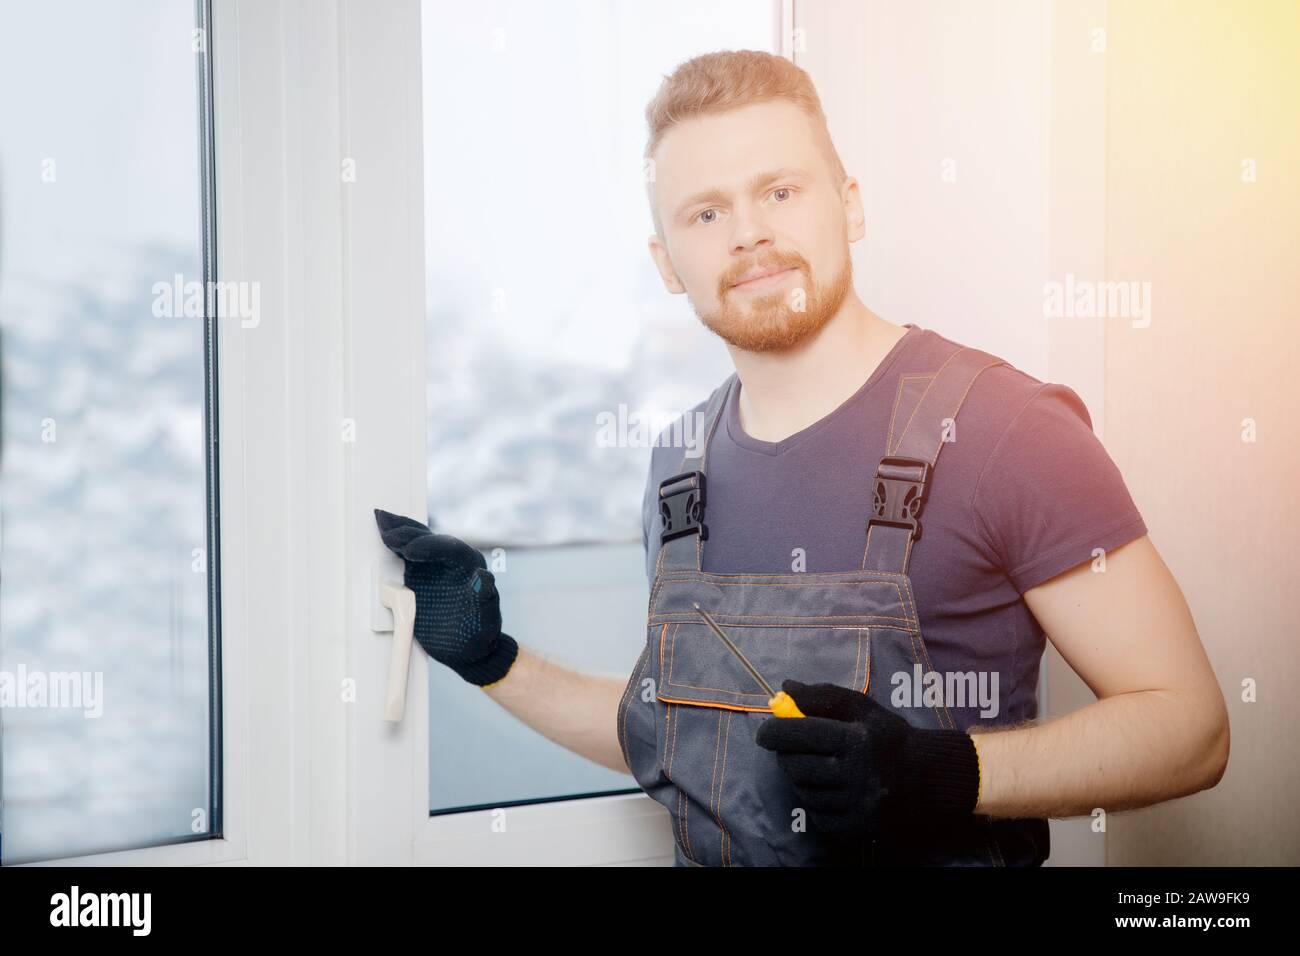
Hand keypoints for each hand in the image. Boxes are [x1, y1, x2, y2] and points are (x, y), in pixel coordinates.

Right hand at [374, 509, 517, 686]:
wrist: (468, 646)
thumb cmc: (479, 632)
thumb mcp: (485, 619)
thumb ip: (484, 598)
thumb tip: (483, 577)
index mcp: (470, 566)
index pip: (450, 548)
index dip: (430, 547)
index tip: (411, 552)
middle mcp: (452, 561)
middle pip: (430, 540)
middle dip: (410, 534)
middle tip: (388, 535)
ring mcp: (434, 565)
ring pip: (416, 540)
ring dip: (399, 531)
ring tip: (381, 520)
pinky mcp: (419, 574)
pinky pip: (405, 553)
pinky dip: (393, 542)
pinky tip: (383, 532)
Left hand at [755, 679, 979, 837]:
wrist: (929, 779)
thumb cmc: (889, 737)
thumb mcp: (862, 708)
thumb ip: (822, 696)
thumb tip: (784, 688)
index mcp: (857, 739)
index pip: (800, 734)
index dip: (774, 732)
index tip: (766, 733)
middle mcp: (858, 774)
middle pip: (796, 766)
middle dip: (785, 756)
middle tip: (792, 750)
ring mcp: (858, 804)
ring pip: (804, 792)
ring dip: (801, 778)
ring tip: (816, 768)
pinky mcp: (859, 828)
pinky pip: (818, 816)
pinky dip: (815, 802)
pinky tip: (828, 790)